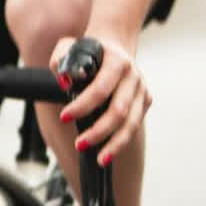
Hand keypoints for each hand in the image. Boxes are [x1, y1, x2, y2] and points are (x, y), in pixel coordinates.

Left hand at [53, 34, 152, 166]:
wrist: (114, 47)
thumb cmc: (88, 51)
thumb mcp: (69, 47)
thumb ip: (60, 60)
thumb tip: (64, 82)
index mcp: (117, 62)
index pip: (100, 88)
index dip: (83, 105)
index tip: (64, 117)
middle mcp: (133, 76)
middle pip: (119, 110)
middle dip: (99, 131)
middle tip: (79, 144)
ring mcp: (142, 90)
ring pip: (132, 123)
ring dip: (115, 143)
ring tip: (100, 159)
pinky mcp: (145, 101)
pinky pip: (134, 124)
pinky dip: (122, 139)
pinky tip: (109, 151)